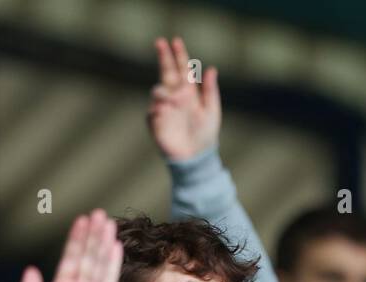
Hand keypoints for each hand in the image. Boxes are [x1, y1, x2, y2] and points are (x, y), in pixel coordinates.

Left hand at [15, 209, 121, 281]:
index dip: (75, 240)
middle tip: (98, 215)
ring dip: (103, 244)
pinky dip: (111, 264)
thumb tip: (33, 270)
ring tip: (107, 224)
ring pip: (98, 264)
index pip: (71, 259)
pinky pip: (107, 281)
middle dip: (93, 236)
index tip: (81, 221)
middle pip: (87, 257)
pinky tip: (114, 248)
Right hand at [147, 36, 220, 160]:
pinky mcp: (155, 121)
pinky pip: (153, 110)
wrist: (196, 157)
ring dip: (165, 92)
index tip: (175, 41)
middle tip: (160, 42)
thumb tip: (211, 69)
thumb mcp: (212, 111)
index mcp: (189, 92)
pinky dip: (159, 109)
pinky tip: (166, 111)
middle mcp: (175, 96)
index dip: (178, 55)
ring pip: (158, 90)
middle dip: (163, 57)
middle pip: (166, 72)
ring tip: (176, 101)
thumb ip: (210, 90)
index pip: (182, 70)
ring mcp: (163, 107)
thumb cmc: (206, 135)